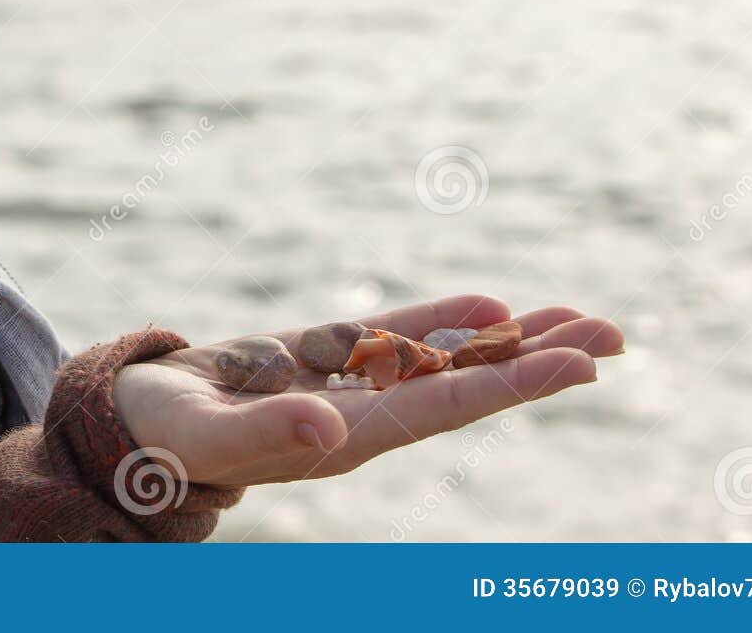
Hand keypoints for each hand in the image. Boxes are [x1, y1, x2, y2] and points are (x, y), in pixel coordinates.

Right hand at [111, 294, 623, 487]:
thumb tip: (333, 427)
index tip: (579, 363)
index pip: (443, 406)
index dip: (511, 384)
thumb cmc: (166, 438)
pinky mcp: (325, 360)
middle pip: (466, 384)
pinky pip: (396, 336)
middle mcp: (361, 416)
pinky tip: (492, 311)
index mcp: (344, 440)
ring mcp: (348, 387)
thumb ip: (267, 434)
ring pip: (443, 359)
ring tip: (577, 318)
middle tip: (614, 333)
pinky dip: (444, 322)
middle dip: (538, 358)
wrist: (137, 425)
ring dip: (508, 340)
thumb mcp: (209, 436)